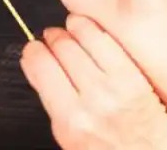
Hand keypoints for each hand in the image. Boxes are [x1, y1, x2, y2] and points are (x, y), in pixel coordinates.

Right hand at [21, 16, 166, 149]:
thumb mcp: (69, 139)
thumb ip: (54, 104)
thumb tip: (39, 71)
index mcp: (70, 120)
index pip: (39, 65)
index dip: (31, 52)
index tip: (33, 50)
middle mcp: (92, 100)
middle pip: (60, 47)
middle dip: (50, 38)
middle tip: (50, 38)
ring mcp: (116, 86)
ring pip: (82, 36)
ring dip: (70, 28)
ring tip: (69, 29)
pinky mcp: (135, 76)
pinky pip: (107, 40)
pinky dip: (93, 29)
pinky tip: (90, 30)